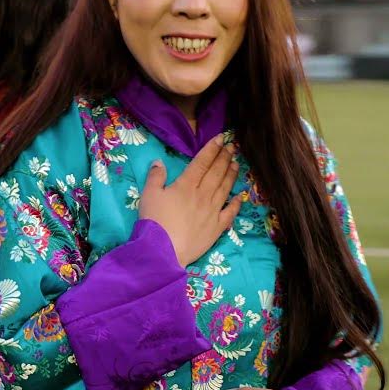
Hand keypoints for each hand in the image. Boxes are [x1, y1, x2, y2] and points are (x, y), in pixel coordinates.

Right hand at [139, 134, 242, 266]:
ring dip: (231, 175)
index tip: (222, 138)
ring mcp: (212, 211)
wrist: (164, 250)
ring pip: (225, 189)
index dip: (212, 149)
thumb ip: (155, 177)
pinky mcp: (216, 228)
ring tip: (236, 164)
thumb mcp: (148, 195)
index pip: (202, 162)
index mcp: (186, 185)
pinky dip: (236, 204)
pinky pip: (229, 213)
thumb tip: (159, 162)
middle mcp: (203, 195)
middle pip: (216, 173)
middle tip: (232, 147)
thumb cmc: (154, 221)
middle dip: (225, 157)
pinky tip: (240, 196)